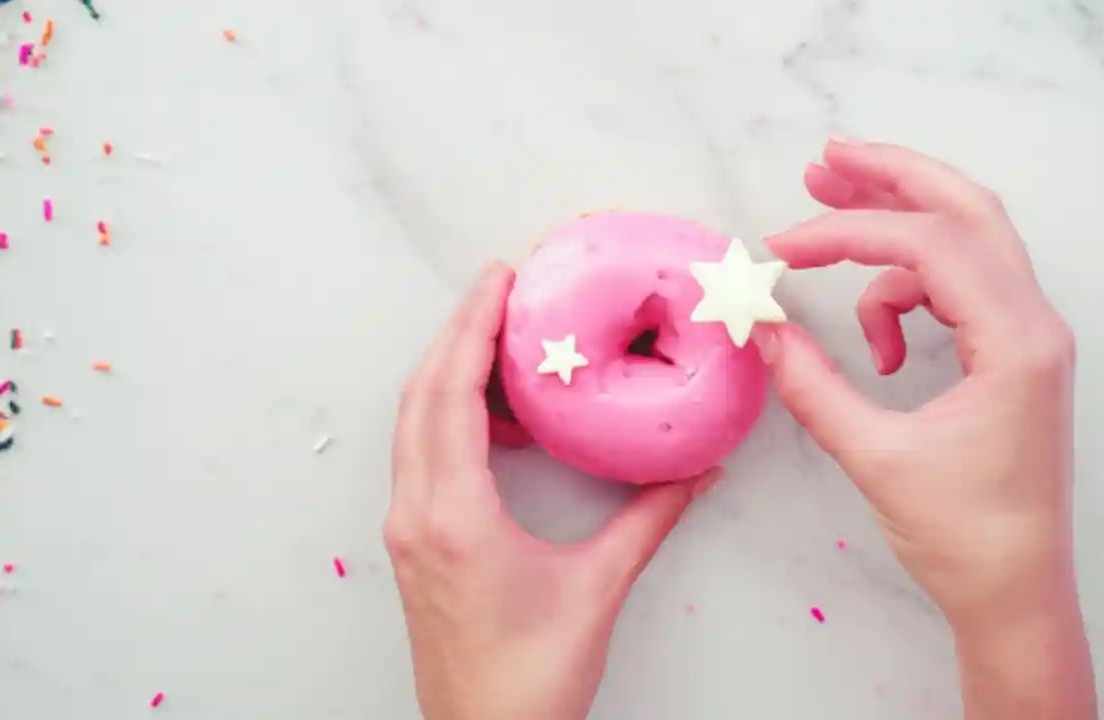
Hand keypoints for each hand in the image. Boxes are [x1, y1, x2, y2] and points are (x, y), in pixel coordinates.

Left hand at [388, 262, 719, 719]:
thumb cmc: (531, 678)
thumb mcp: (597, 589)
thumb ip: (649, 521)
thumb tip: (695, 472)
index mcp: (453, 514)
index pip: (451, 394)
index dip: (472, 327)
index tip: (498, 280)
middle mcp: (417, 513)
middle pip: (422, 396)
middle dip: (458, 333)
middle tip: (500, 289)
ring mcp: (408, 530)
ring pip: (415, 425)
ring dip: (450, 374)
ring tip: (500, 341)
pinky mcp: (415, 545)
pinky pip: (423, 458)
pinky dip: (451, 420)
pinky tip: (502, 423)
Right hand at [755, 138, 1094, 717]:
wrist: (1014, 593)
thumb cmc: (959, 536)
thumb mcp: (872, 456)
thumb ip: (810, 383)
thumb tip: (758, 324)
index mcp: (1016, 344)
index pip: (929, 245)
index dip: (847, 231)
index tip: (780, 247)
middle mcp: (1035, 325)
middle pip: (967, 210)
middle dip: (891, 179)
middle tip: (823, 161)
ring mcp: (1029, 336)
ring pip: (966, 241)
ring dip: (894, 227)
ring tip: (821, 235)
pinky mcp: (1013, 353)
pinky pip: (959, 287)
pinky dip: (907, 290)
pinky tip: (874, 338)